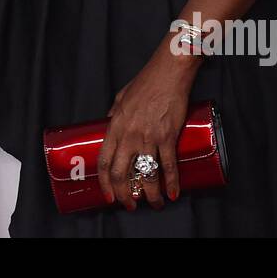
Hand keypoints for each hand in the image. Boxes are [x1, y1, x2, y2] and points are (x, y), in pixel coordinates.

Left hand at [98, 44, 200, 211]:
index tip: (108, 195)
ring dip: (150, 194)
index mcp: (115, 126)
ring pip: (146, 174)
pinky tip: (172, 192)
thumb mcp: (120, 98)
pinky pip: (168, 165)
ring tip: (154, 204)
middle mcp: (129, 135)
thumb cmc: (145, 83)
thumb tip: (109, 125)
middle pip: (121, 173)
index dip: (104, 182)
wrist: (168, 73)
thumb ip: (114, 115)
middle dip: (125, 195)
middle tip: (130, 205)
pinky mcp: (168, 136)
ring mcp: (148, 137)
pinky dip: (171, 182)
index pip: (104, 161)